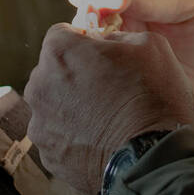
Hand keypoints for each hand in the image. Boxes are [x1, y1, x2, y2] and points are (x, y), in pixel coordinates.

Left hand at [25, 24, 193, 194]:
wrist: (154, 160)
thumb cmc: (153, 97)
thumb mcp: (149, 45)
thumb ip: (118, 34)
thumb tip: (106, 42)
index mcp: (58, 52)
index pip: (61, 35)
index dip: (84, 42)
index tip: (102, 56)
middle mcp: (39, 86)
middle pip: (53, 72)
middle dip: (75, 76)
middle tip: (109, 89)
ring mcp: (40, 125)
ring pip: (54, 107)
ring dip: (74, 109)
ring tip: (107, 121)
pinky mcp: (49, 156)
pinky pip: (60, 139)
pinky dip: (76, 139)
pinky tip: (102, 142)